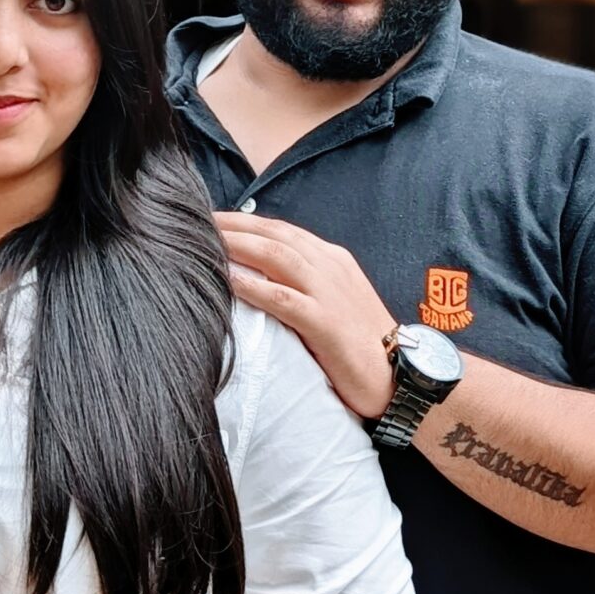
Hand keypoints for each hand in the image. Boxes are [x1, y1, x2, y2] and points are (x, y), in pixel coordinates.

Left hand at [212, 213, 396, 419]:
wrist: (400, 374)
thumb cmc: (361, 343)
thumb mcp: (334, 300)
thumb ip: (304, 283)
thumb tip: (262, 276)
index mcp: (331, 258)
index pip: (280, 229)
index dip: (243, 221)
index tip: (210, 219)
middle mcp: (329, 267)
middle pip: (272, 234)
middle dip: (232, 225)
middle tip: (194, 220)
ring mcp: (328, 292)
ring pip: (275, 256)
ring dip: (236, 245)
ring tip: (202, 240)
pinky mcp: (325, 322)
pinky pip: (283, 298)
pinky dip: (252, 285)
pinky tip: (227, 280)